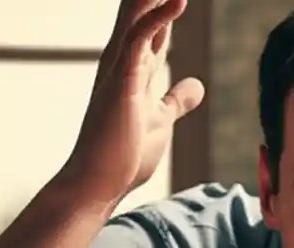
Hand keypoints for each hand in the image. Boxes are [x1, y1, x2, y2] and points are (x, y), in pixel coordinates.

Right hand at [59, 0, 204, 205]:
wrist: (99, 183)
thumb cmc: (124, 153)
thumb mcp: (162, 119)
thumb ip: (176, 99)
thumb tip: (194, 85)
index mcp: (135, 63)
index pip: (155, 17)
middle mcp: (124, 58)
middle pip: (142, 4)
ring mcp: (120, 68)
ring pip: (137, 11)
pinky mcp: (120, 82)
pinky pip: (138, 38)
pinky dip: (157, 16)